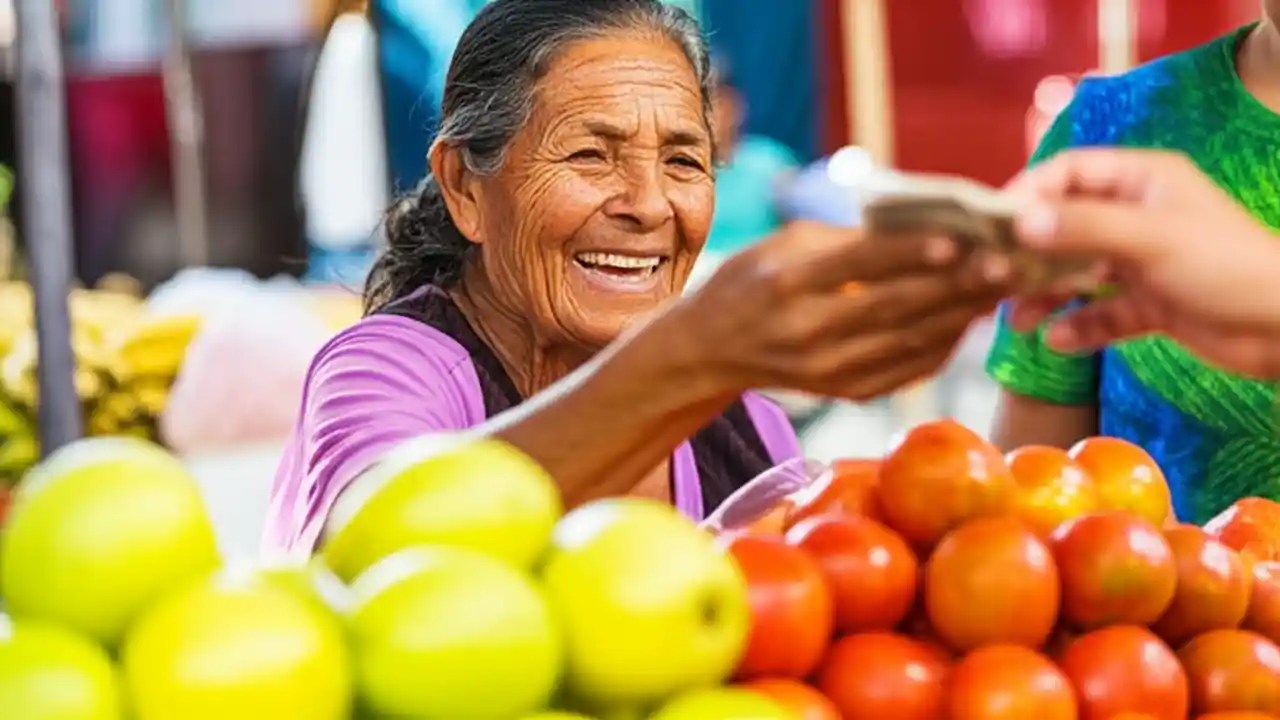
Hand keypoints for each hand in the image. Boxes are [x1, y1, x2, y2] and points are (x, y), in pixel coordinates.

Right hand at [671, 220, 1013, 399]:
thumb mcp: (783, 244)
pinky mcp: (843, 392)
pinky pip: (907, 369)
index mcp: (786, 286)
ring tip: (1001, 286)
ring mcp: (827, 371)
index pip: (857, 266)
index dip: (909, 254)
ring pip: (909, 342)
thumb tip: (923, 229)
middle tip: (1006, 263)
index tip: (957, 239)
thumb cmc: (750, 281)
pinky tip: (969, 318)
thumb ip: (847, 239)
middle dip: (955, 286)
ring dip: (961, 315)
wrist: (710, 350)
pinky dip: (943, 343)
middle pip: (894, 308)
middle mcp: (806, 334)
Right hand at [1005, 148, 1279, 378]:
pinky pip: (1101, 312)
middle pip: (1066, 225)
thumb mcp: (1150, 239)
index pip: (1070, 172)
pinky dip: (1078, 326)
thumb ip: (1083, 227)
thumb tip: (1019, 222)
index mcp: (1143, 181)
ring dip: (1046, 295)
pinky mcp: (1151, 304)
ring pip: (1077, 273)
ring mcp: (1143, 262)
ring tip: (1020, 320)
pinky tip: (1059, 341)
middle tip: (995, 278)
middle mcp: (1138, 216)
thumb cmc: (1226, 267)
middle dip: (1029, 253)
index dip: (1028, 192)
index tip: (991, 223)